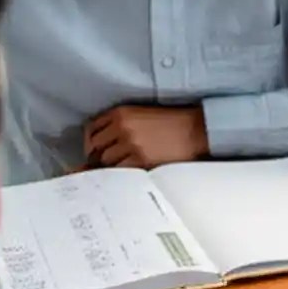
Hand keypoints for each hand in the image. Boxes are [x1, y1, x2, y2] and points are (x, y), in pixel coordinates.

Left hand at [84, 105, 208, 167]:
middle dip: (98, 158)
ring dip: (109, 169)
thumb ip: (121, 124)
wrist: (196, 130)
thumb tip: (103, 145)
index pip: (92, 129)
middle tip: (103, 167)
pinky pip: (119, 171)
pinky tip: (126, 176)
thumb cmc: (172, 124)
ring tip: (118, 173)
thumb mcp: (142, 114)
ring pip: (106, 161)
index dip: (91, 142)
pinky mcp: (141, 159)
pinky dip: (119, 175)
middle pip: (96, 147)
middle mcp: (122, 126)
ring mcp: (130, 144)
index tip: (95, 151)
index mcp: (121, 112)